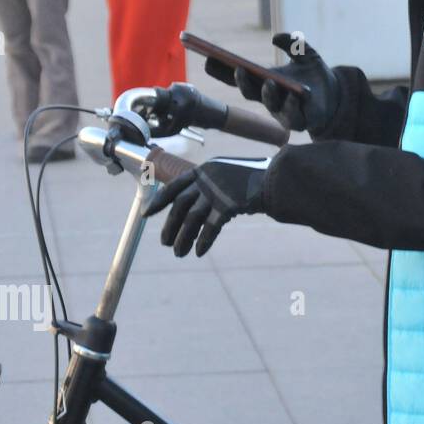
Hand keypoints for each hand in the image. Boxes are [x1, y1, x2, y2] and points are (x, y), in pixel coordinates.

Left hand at [142, 157, 268, 256]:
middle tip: (166, 243)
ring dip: (184, 238)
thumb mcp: (226, 174)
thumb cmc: (253, 178)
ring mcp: (217, 191)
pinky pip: (211, 227)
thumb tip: (192, 205)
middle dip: (170, 227)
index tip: (146, 215)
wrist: (277, 178)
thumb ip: (209, 185)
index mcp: (203, 170)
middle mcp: (206, 179)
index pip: (174, 186)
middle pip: (180, 206)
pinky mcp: (228, 204)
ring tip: (179, 253)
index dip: (159, 201)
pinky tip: (200, 251)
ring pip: (192, 219)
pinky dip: (204, 240)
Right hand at [204, 32, 339, 134]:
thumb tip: (276, 37)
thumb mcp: (305, 54)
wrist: (335, 95)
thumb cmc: (314, 74)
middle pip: (248, 91)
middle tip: (238, 68)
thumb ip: (292, 44)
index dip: (221, 69)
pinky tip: (295, 95)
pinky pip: (293, 116)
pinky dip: (292, 105)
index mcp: (263, 81)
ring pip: (269, 105)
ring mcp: (281, 111)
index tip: (207, 56)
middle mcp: (268, 98)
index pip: (237, 76)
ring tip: (270, 82)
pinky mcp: (299, 121)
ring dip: (267, 93)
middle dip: (241, 81)